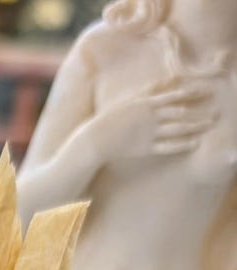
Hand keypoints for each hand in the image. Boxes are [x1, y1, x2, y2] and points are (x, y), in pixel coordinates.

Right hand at [87, 81, 216, 161]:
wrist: (96, 140)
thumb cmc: (112, 118)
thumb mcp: (130, 99)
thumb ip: (150, 90)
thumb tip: (168, 80)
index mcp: (146, 103)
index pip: (174, 95)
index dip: (192, 92)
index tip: (206, 91)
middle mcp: (150, 117)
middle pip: (180, 113)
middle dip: (199, 112)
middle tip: (215, 112)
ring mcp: (148, 133)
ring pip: (177, 129)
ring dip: (194, 126)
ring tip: (208, 125)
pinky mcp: (145, 148)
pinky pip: (168, 146)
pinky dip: (182, 144)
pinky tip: (194, 143)